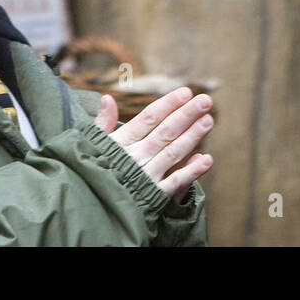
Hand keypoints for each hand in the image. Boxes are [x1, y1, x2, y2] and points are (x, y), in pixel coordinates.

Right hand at [95, 87, 213, 201]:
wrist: (91, 207)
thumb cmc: (93, 171)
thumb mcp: (92, 145)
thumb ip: (103, 123)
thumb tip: (107, 97)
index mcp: (121, 142)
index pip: (148, 118)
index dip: (168, 104)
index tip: (186, 92)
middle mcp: (135, 156)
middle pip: (165, 132)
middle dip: (186, 115)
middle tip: (205, 101)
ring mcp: (146, 175)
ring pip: (173, 152)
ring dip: (193, 136)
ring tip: (209, 120)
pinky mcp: (153, 195)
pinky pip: (175, 182)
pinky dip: (192, 171)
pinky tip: (207, 159)